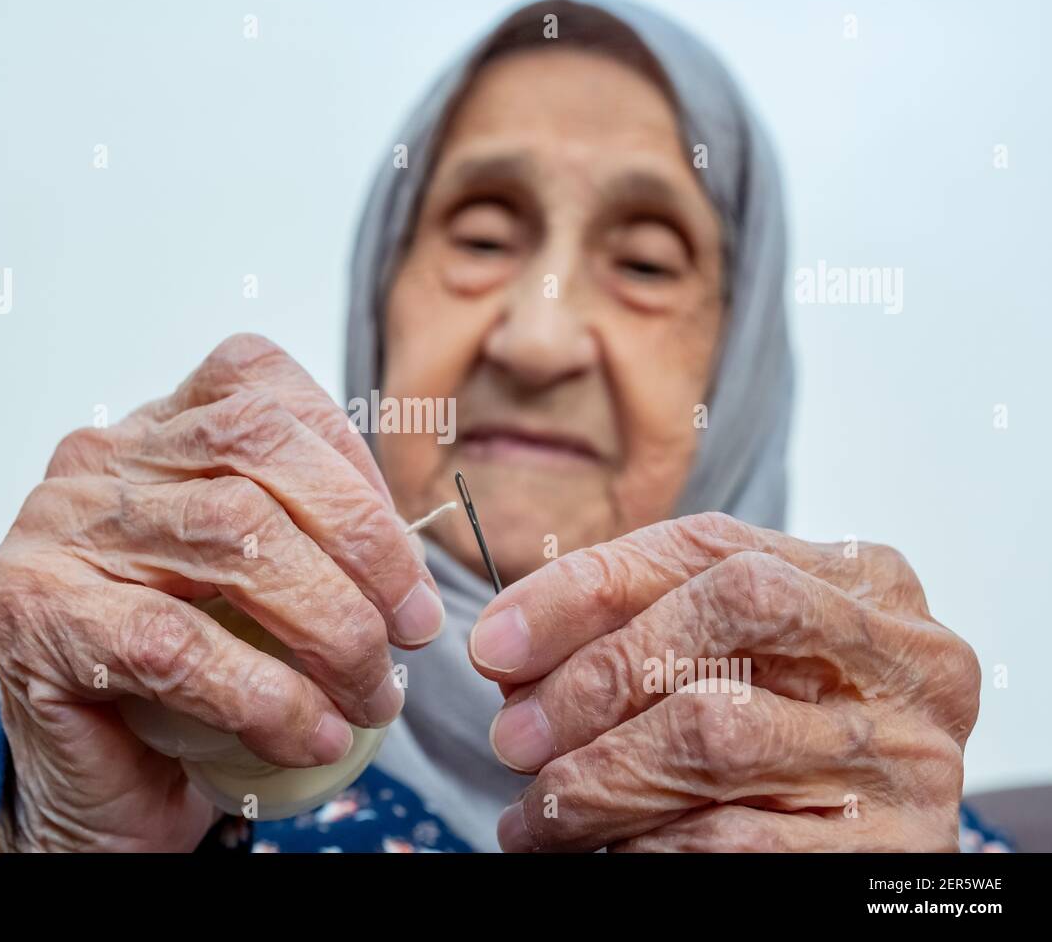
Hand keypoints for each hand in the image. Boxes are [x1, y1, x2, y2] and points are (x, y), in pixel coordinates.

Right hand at [0, 334, 442, 850]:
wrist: (95, 793)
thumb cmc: (187, 688)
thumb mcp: (260, 590)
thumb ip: (315, 543)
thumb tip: (412, 559)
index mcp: (152, 434)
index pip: (259, 388)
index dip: (351, 463)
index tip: (403, 561)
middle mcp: (96, 463)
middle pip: (254, 447)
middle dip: (363, 540)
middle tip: (415, 629)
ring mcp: (55, 533)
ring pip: (229, 536)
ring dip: (331, 625)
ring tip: (374, 695)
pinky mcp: (35, 620)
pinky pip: (176, 644)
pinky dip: (268, 695)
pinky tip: (313, 735)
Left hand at [470, 512, 979, 851]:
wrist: (886, 839)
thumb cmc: (796, 726)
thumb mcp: (740, 655)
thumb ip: (643, 627)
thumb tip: (508, 650)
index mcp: (862, 578)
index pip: (702, 549)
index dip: (582, 591)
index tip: (494, 645)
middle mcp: (902, 652)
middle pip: (722, 620)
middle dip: (592, 677)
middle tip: (510, 739)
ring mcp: (907, 751)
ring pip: (715, 735)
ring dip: (597, 778)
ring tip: (536, 814)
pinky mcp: (895, 849)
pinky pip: (737, 841)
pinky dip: (649, 846)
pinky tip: (605, 851)